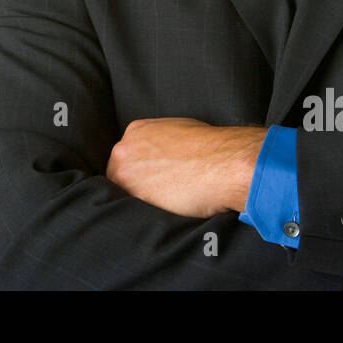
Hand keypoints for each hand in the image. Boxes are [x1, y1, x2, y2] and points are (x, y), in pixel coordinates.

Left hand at [105, 118, 265, 217]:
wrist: (223, 164)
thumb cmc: (210, 148)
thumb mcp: (180, 130)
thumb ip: (161, 140)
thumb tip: (162, 153)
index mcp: (136, 130)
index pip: (127, 154)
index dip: (140, 169)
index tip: (153, 178)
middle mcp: (124, 148)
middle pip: (119, 172)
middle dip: (135, 183)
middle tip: (158, 193)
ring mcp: (125, 172)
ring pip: (122, 192)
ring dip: (138, 199)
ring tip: (164, 202)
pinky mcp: (133, 195)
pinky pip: (131, 208)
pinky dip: (144, 212)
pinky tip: (164, 209)